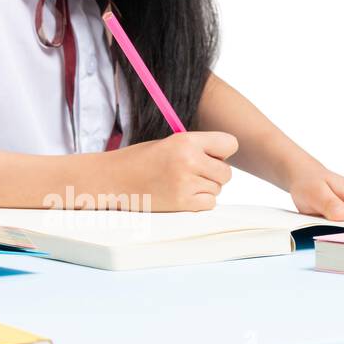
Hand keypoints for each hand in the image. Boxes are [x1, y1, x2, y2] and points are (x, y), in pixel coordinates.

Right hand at [109, 131, 237, 211]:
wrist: (112, 178)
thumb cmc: (140, 160)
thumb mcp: (169, 143)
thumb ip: (197, 148)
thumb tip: (225, 159)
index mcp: (185, 140)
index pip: (230, 144)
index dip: (222, 152)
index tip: (210, 156)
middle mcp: (188, 160)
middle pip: (227, 172)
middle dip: (214, 174)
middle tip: (193, 173)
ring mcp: (186, 183)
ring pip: (218, 189)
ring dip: (205, 188)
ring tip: (180, 183)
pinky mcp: (182, 202)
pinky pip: (209, 203)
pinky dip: (199, 202)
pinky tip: (181, 194)